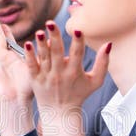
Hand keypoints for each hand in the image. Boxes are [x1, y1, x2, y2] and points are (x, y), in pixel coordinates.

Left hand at [24, 21, 110, 135]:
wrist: (60, 113)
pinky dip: (29, 56)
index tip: (78, 30)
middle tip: (51, 22)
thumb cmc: (79, 94)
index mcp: (75, 72)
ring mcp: (47, 76)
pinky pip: (31, 66)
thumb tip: (108, 44)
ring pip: (44, 57)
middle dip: (55, 37)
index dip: (78, 42)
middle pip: (57, 52)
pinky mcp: (35, 79)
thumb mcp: (95, 81)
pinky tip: (27, 44)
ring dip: (41, 44)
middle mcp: (60, 74)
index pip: (77, 54)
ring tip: (40, 32)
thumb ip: (103, 63)